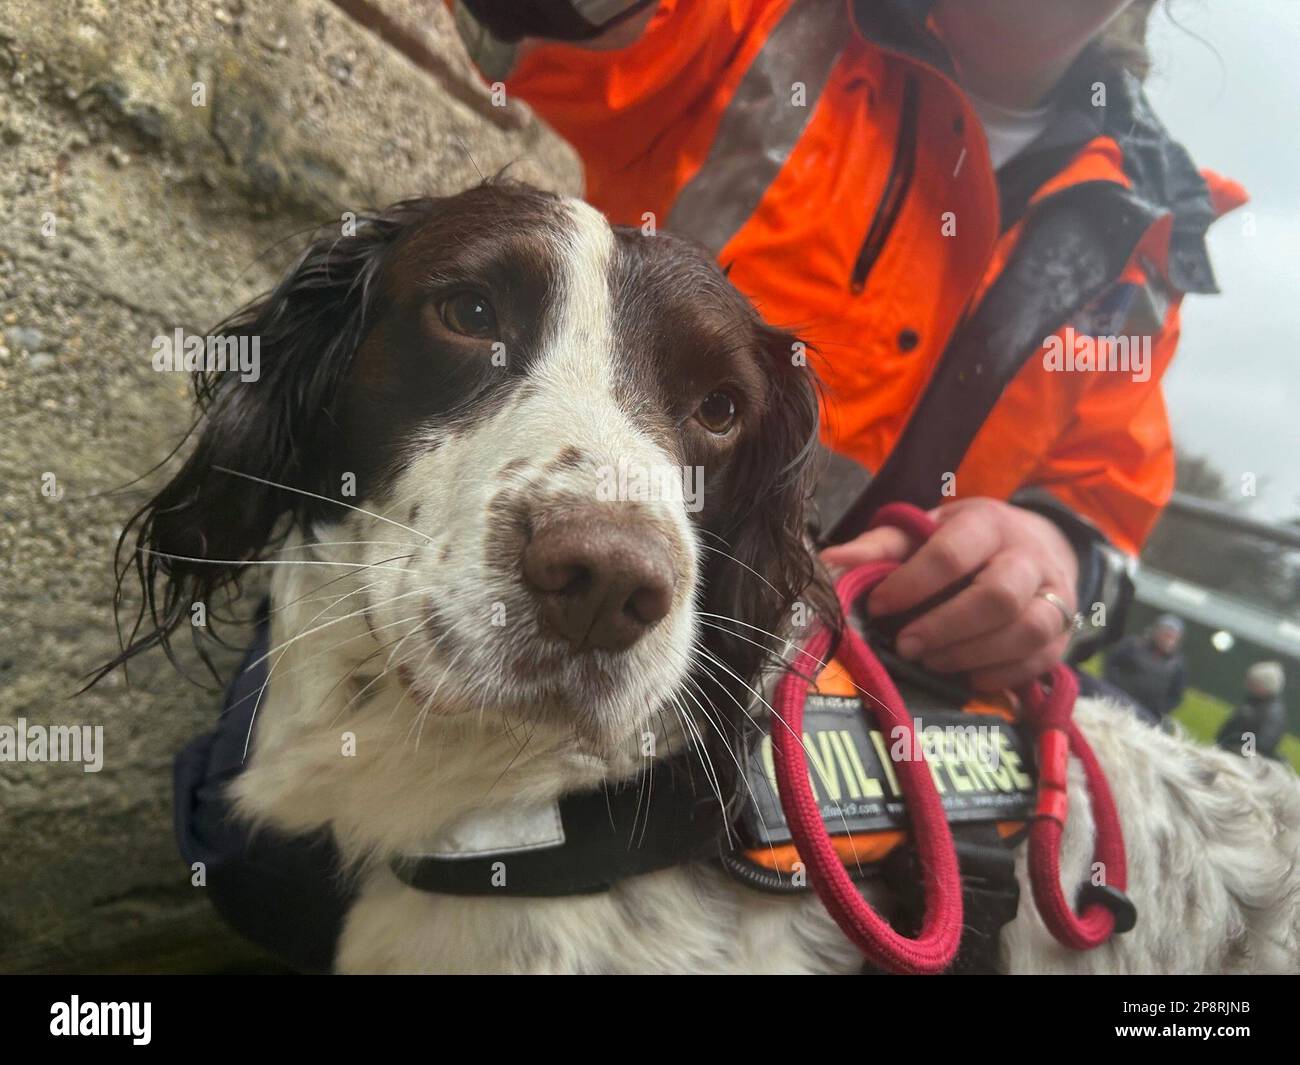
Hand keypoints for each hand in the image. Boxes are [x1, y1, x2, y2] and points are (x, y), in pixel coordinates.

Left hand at [820, 498, 1078, 690]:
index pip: (953, 554)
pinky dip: (1001, 675)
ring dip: (972, 653)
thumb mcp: (923, 531)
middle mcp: (1029, 557)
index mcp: (988, 524)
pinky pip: (1042, 661)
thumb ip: (877, 548)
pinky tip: (965, 677)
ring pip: (1028, 630)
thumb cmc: (962, 542)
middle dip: (945, 627)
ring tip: (931, 663)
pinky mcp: (1064, 633)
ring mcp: (1056, 595)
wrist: (1034, 545)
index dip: (912, 585)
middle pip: (997, 597)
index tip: (879, 607)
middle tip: (906, 645)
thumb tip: (827, 563)